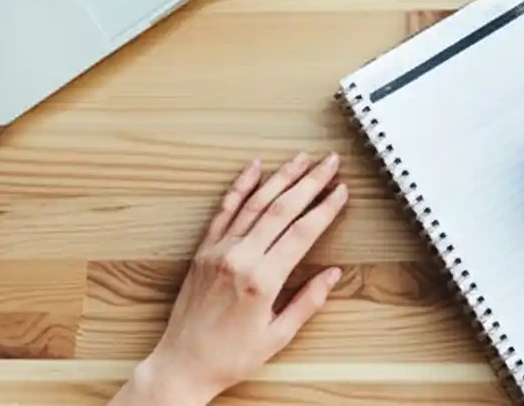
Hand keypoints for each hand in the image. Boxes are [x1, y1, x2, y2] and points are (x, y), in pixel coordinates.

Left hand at [115, 153, 348, 404]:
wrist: (182, 365)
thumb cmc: (230, 357)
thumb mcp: (278, 336)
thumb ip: (308, 301)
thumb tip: (332, 274)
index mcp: (262, 281)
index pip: (302, 233)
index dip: (325, 209)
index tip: (341, 191)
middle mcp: (239, 259)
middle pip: (281, 209)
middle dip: (309, 182)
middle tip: (330, 162)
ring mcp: (218, 251)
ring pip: (255, 203)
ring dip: (280, 177)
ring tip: (301, 158)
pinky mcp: (203, 251)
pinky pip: (224, 211)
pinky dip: (240, 187)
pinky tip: (254, 168)